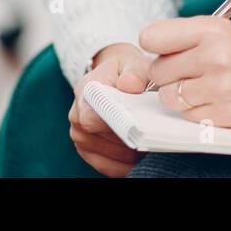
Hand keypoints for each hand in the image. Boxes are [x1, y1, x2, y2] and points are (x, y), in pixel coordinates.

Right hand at [68, 42, 152, 176]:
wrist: (117, 77)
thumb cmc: (128, 71)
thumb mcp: (134, 63)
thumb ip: (135, 72)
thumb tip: (130, 84)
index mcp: (86, 91)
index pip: (93, 116)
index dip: (116, 125)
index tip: (138, 129)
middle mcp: (76, 114)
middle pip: (101, 139)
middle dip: (129, 141)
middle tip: (154, 139)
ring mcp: (79, 135)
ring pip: (106, 155)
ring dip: (130, 155)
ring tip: (151, 145)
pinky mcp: (86, 150)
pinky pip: (106, 166)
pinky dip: (124, 165)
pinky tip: (141, 158)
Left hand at [139, 16, 230, 129]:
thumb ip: (194, 40)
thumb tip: (153, 52)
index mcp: (215, 29)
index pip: (153, 36)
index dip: (156, 46)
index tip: (164, 50)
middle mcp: (215, 56)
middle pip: (157, 70)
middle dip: (169, 75)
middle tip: (192, 73)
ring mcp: (220, 88)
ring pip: (169, 97)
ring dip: (182, 97)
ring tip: (209, 89)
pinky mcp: (226, 116)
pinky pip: (190, 118)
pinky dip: (199, 114)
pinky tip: (221, 103)